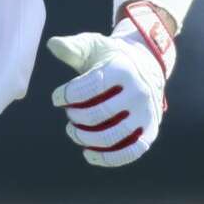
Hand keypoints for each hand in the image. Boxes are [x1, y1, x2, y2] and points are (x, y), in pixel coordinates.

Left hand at [46, 2, 177, 167]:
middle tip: (69, 114)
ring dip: (86, 138)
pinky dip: (108, 158)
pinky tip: (89, 154)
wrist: (146, 66)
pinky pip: (130, 152)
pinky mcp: (150, 131)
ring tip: (74, 132)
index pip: (91, 86)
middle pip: (99, 114)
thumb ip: (73, 47)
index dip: (67, 95)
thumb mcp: (95, 46)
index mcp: (123, 69)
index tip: (56, 98)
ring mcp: (146, 114)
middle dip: (75, 117)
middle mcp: (138, 92)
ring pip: (112, 136)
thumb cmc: (111, 58)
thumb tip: (52, 44)